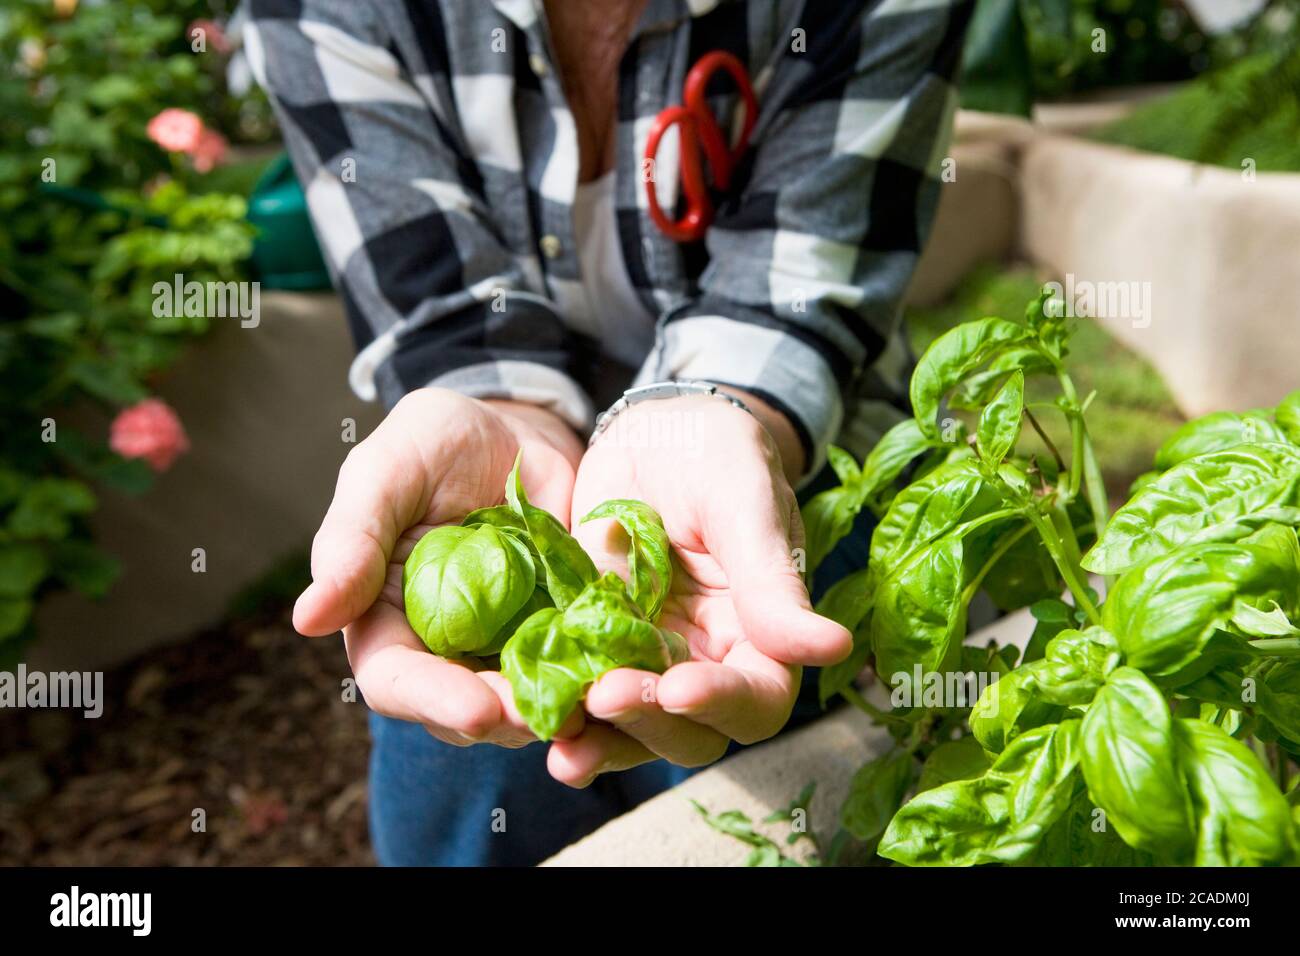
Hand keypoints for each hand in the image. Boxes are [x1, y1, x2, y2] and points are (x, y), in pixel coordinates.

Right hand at [295, 389, 584, 746]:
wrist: (516, 431)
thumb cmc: (435, 443)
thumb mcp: (387, 470)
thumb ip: (351, 539)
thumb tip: (307, 619)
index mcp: (388, 619)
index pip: (396, 681)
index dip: (433, 701)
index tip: (477, 711)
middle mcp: (446, 649)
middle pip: (467, 711)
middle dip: (508, 718)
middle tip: (550, 715)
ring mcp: (509, 647)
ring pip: (530, 703)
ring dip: (560, 709)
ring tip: (595, 701)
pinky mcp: (565, 633)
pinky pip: (583, 668)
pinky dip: (603, 676)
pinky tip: (632, 674)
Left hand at [548, 391, 851, 785]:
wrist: (649, 429)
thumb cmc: (713, 452)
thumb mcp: (743, 500)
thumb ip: (773, 580)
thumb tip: (831, 648)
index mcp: (758, 631)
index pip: (758, 695)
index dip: (724, 702)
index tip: (680, 687)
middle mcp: (705, 659)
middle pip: (692, 729)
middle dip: (649, 721)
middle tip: (603, 696)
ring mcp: (645, 657)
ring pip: (633, 728)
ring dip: (600, 744)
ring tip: (563, 749)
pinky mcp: (593, 646)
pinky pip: (579, 694)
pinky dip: (558, 713)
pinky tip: (529, 716)